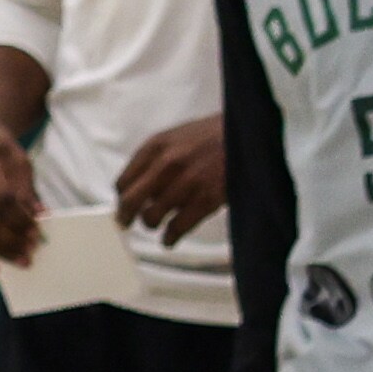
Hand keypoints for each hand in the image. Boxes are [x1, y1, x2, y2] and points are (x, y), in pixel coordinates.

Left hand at [115, 115, 228, 246]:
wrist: (250, 132)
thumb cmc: (215, 135)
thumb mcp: (178, 136)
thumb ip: (156, 158)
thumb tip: (140, 187)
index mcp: (156, 145)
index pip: (124, 181)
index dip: (122, 197)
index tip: (124, 205)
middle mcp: (166, 164)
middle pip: (131, 201)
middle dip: (126, 216)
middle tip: (126, 223)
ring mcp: (186, 182)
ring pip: (151, 216)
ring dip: (152, 224)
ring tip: (158, 226)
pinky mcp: (206, 199)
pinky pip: (177, 227)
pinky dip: (170, 237)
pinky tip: (170, 239)